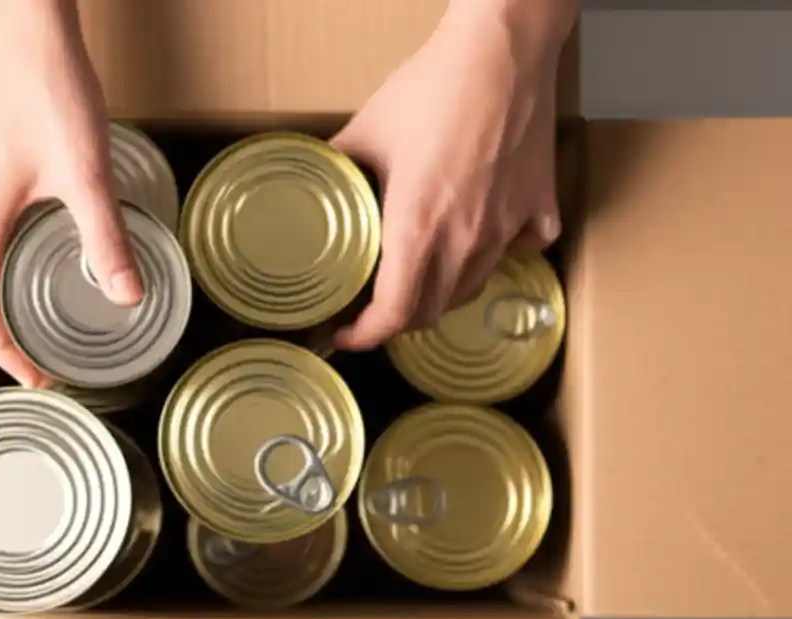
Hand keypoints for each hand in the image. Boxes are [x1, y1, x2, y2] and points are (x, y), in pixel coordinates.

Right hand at [0, 2, 140, 387]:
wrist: (27, 35)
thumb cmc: (51, 95)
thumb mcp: (87, 174)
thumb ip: (105, 239)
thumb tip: (125, 297)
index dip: (5, 354)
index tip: (36, 380)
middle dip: (5, 334)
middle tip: (44, 361)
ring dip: (1, 300)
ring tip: (38, 324)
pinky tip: (30, 264)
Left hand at [331, 1, 574, 349]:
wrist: (501, 52)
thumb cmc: (433, 87)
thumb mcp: (366, 132)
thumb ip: (337, 170)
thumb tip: (310, 185)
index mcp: (418, 230)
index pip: (394, 315)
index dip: (365, 336)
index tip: (345, 335)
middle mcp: (465, 241)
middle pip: (431, 312)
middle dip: (397, 319)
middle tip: (372, 305)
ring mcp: (506, 228)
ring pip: (470, 287)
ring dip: (439, 293)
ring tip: (416, 276)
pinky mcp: (537, 207)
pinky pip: (517, 253)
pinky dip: (495, 257)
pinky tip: (477, 238)